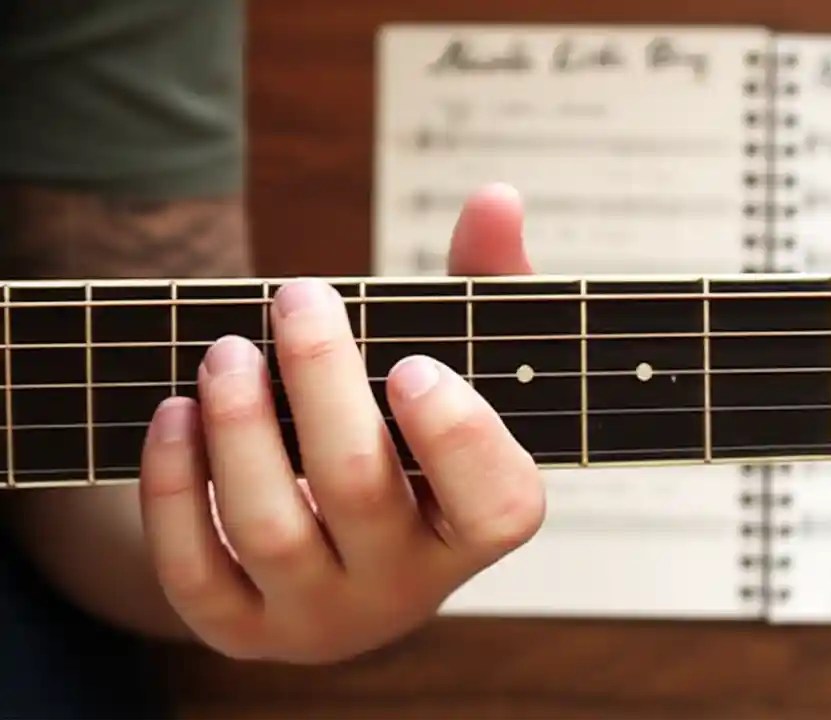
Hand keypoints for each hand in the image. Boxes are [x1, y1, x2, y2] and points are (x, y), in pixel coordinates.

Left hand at [136, 183, 543, 662]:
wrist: (321, 540)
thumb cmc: (400, 436)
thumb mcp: (448, 364)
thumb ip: (480, 284)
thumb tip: (497, 197)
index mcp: (475, 527)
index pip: (499, 507)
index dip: (460, 436)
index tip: (409, 362)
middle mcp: (406, 587)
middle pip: (362, 487)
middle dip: (321, 378)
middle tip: (299, 295)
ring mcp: (321, 617)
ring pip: (272, 527)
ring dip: (240, 424)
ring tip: (226, 352)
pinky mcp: (240, 630)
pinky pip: (195, 571)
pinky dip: (174, 487)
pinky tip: (174, 412)